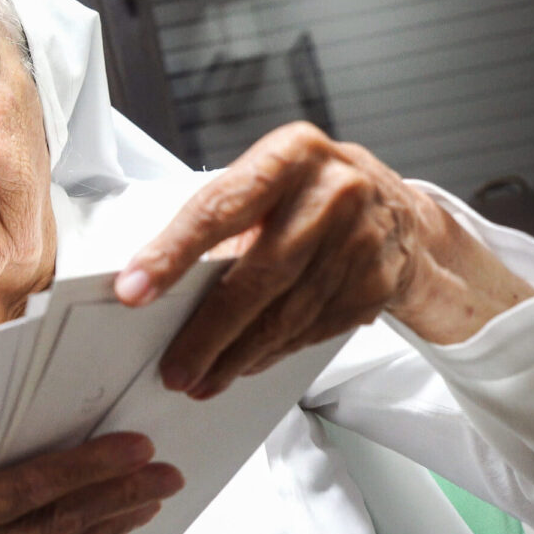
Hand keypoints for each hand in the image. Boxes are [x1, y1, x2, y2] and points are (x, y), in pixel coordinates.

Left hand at [114, 122, 533, 399]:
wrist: (399, 213)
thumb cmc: (309, 192)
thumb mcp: (269, 181)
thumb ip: (222, 218)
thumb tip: (158, 278)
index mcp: (292, 155)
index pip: (219, 208)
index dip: (172, 253)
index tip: (133, 290)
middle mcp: (333, 194)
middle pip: (258, 275)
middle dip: (208, 330)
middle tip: (173, 366)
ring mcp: (361, 243)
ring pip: (286, 314)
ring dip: (237, 355)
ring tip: (201, 378)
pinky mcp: (374, 287)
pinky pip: (311, 332)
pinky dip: (271, 353)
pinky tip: (245, 364)